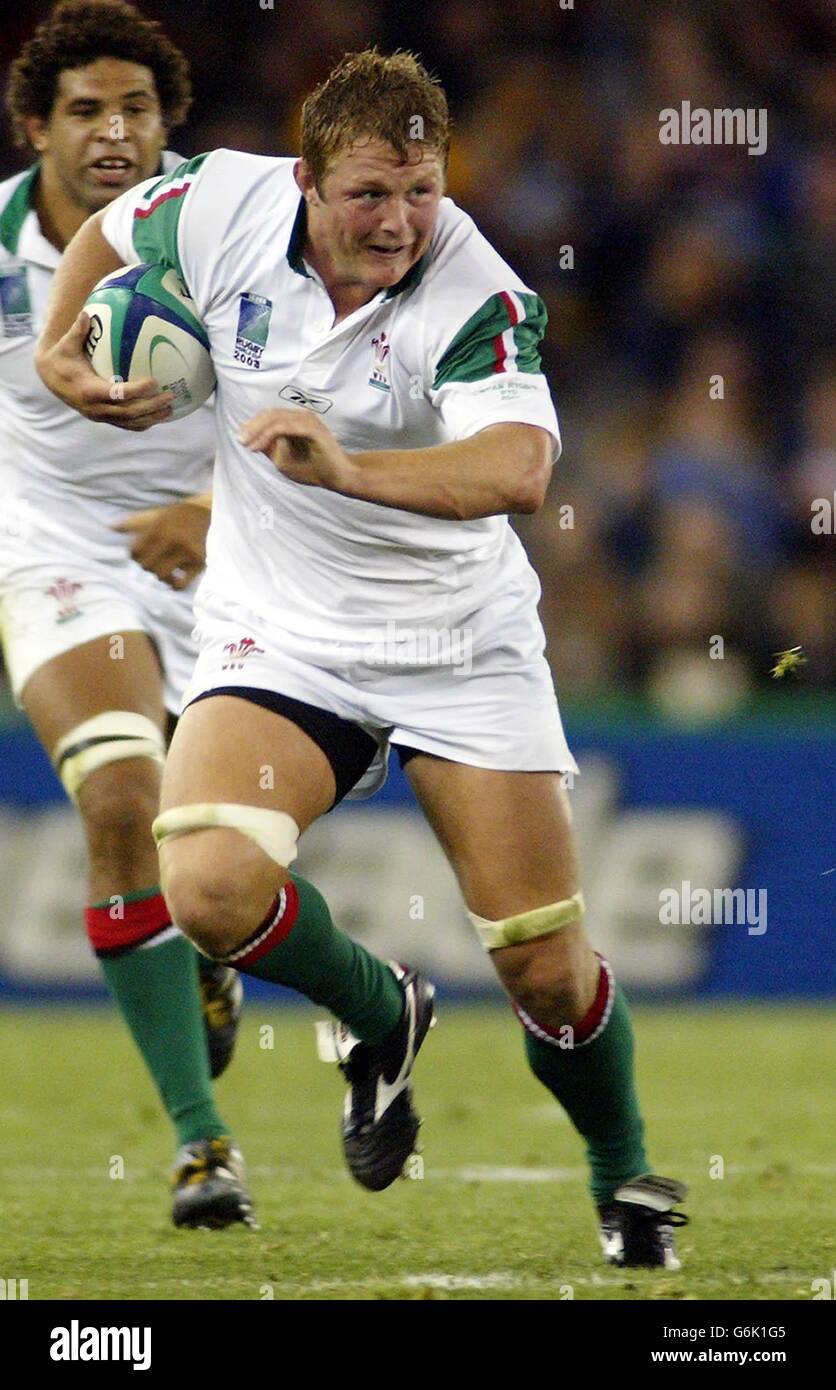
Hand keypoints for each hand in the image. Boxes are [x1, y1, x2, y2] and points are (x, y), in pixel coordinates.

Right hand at [35, 311, 174, 430]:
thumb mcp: (67, 345)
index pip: (116, 394)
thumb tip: (86, 313)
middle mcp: (95, 407)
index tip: (153, 382)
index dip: (135, 391)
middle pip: (128, 412)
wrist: (51, 380)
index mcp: (88, 390)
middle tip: (170, 396)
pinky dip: (143, 422)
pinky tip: (158, 415)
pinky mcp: (104, 418)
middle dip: (151, 406)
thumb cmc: (62, 358)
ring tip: (170, 409)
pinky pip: (126, 424)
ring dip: (151, 417)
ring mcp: (100, 416)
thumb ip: (78, 331)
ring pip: (129, 422)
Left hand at [112, 498, 210, 587]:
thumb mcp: (162, 514)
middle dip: (147, 566)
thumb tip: (111, 526)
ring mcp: (187, 552)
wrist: (218, 513)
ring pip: (161, 576)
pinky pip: (180, 584)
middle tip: (155, 562)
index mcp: (160, 527)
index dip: (135, 555)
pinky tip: (176, 579)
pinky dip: (174, 585)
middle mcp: (172, 539)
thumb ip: (137, 522)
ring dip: (161, 576)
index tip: (142, 554)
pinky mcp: (200, 563)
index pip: (135, 551)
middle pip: (146, 565)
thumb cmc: (185, 515)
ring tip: (167, 571)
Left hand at [237, 408, 355, 491]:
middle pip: (270, 414)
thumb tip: (252, 440)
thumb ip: (270, 449)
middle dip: (252, 427)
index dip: (252, 425)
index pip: (269, 417)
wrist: (338, 477)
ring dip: (257, 431)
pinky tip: (259, 446)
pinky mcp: (312, 428)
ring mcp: (307, 420)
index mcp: (295, 421)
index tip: (240, 439)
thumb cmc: (314, 469)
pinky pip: (285, 427)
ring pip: (275, 419)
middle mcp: (301, 416)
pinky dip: (269, 435)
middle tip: (240, 440)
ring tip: (247, 443)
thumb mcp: (284, 460)